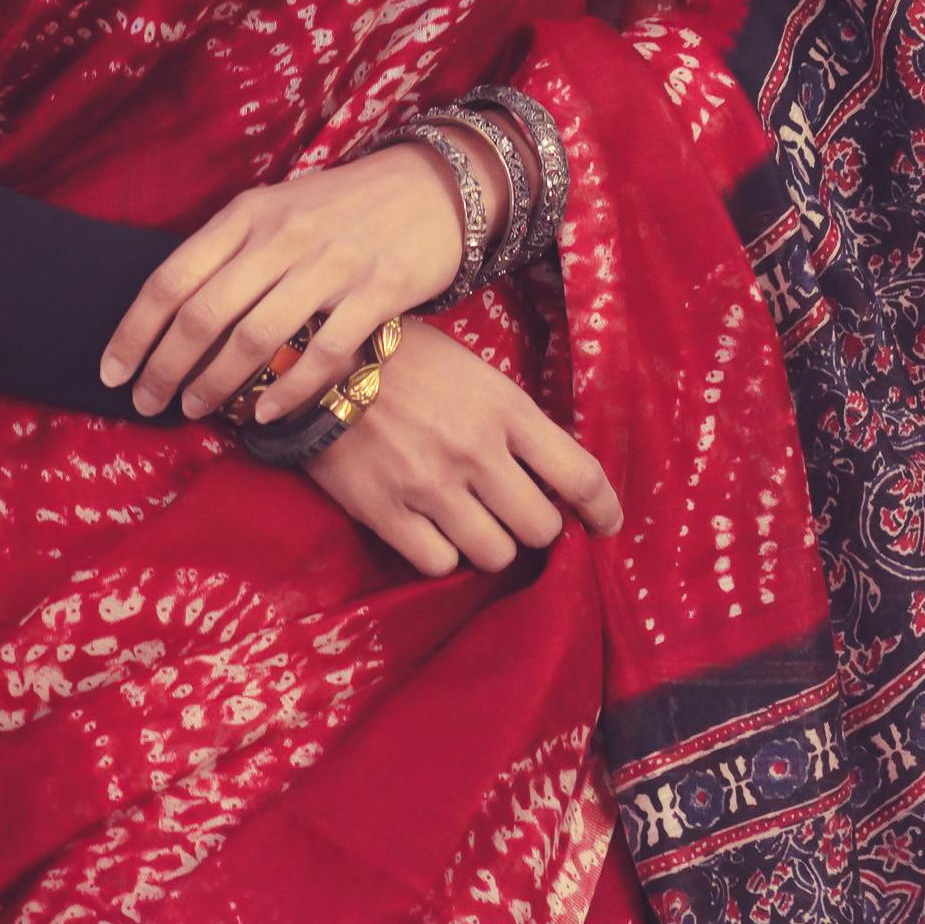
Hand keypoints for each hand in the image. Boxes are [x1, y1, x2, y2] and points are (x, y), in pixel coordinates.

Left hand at [100, 145, 470, 419]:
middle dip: (165, 368)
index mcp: (247, 213)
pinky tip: (267, 412)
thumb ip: (229, 253)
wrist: (432, 185)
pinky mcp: (377, 292)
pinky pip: (323, 353)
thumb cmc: (340, 206)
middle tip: (147, 405)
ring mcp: (331, 264)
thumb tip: (173, 318)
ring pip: (257, 338)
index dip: (135, 331)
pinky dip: (289, 390)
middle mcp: (283, 235)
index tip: (112, 373)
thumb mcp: (276, 209)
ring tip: (195, 410)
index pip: (173, 277)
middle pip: (205, 314)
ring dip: (218, 384)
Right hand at [304, 324, 621, 578]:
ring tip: (472, 521)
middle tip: (518, 515)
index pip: (579, 475)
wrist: (316, 359)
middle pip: (542, 527)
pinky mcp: (387, 512)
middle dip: (538, 527)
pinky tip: (431, 529)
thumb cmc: (404, 359)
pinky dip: (442, 554)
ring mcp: (431, 485)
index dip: (605, 510)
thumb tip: (549, 473)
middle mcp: (476, 451)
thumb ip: (512, 421)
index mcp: (505, 409)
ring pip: (495, 554)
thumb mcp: (474, 373)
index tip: (608, 526)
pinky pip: (440, 564)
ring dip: (491, 543)